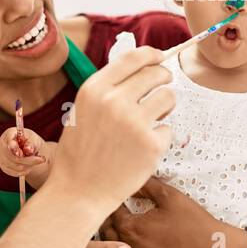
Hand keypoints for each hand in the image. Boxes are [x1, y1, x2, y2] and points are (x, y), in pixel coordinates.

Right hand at [0, 127, 50, 178]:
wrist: (26, 148)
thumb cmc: (29, 141)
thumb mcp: (33, 138)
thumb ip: (31, 143)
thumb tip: (29, 149)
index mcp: (8, 134)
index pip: (9, 141)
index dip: (14, 148)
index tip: (20, 154)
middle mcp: (2, 146)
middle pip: (13, 157)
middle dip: (29, 159)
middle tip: (42, 159)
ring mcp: (2, 157)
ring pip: (17, 166)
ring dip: (30, 164)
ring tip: (36, 158)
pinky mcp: (5, 167)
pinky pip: (17, 172)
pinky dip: (26, 170)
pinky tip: (30, 164)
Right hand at [49, 47, 173, 212]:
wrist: (78, 192)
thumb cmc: (79, 153)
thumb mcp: (81, 112)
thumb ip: (107, 91)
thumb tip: (141, 70)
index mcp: (94, 89)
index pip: (133, 58)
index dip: (151, 55)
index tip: (160, 58)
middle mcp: (114, 100)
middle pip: (156, 74)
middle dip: (163, 79)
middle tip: (162, 90)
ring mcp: (134, 122)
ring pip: (168, 97)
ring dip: (165, 107)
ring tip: (150, 123)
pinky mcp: (151, 144)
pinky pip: (168, 129)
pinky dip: (158, 138)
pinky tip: (140, 151)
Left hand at [101, 177, 246, 247]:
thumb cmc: (195, 222)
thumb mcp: (171, 197)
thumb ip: (147, 184)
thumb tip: (128, 174)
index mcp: (131, 226)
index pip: (107, 213)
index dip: (104, 204)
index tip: (101, 197)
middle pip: (105, 238)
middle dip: (102, 228)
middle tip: (97, 219)